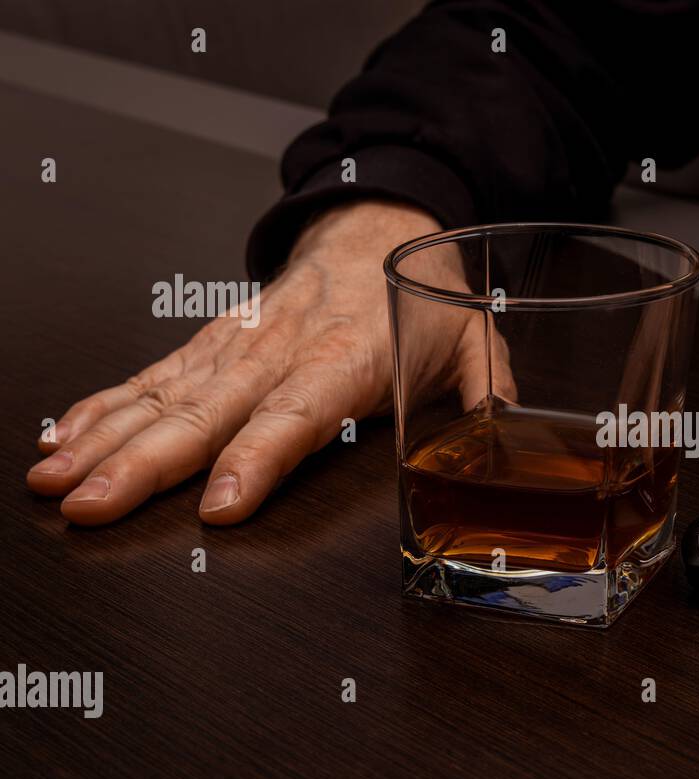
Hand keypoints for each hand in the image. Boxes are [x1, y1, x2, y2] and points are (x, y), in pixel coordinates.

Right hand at [27, 200, 499, 524]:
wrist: (378, 219)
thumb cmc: (425, 293)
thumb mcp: (476, 342)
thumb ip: (488, 399)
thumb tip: (508, 454)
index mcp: (353, 352)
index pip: (299, 412)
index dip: (257, 457)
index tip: (217, 504)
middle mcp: (284, 344)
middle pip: (209, 408)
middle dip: (146, 462)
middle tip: (93, 504)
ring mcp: (241, 340)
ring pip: (166, 392)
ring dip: (107, 438)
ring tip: (55, 480)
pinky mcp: (215, 338)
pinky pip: (152, 372)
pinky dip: (105, 405)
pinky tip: (64, 439)